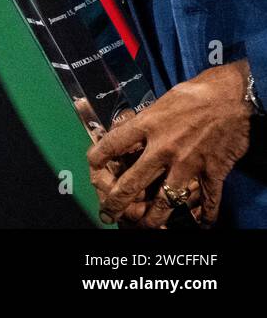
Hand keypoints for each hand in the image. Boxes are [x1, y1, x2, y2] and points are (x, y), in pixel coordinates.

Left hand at [88, 61, 252, 227]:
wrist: (230, 95)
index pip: (113, 144)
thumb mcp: (159, 102)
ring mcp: (188, 163)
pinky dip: (206, 216)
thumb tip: (125, 131)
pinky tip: (201, 225)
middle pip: (133, 182)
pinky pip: (208, 200)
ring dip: (153, 218)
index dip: (98, 158)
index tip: (91, 167)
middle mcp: (163, 147)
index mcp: (147, 125)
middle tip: (107, 213)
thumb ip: (144, 121)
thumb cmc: (194, 94)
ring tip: (144, 226)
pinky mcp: (212, 171)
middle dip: (117, 202)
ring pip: (165, 200)